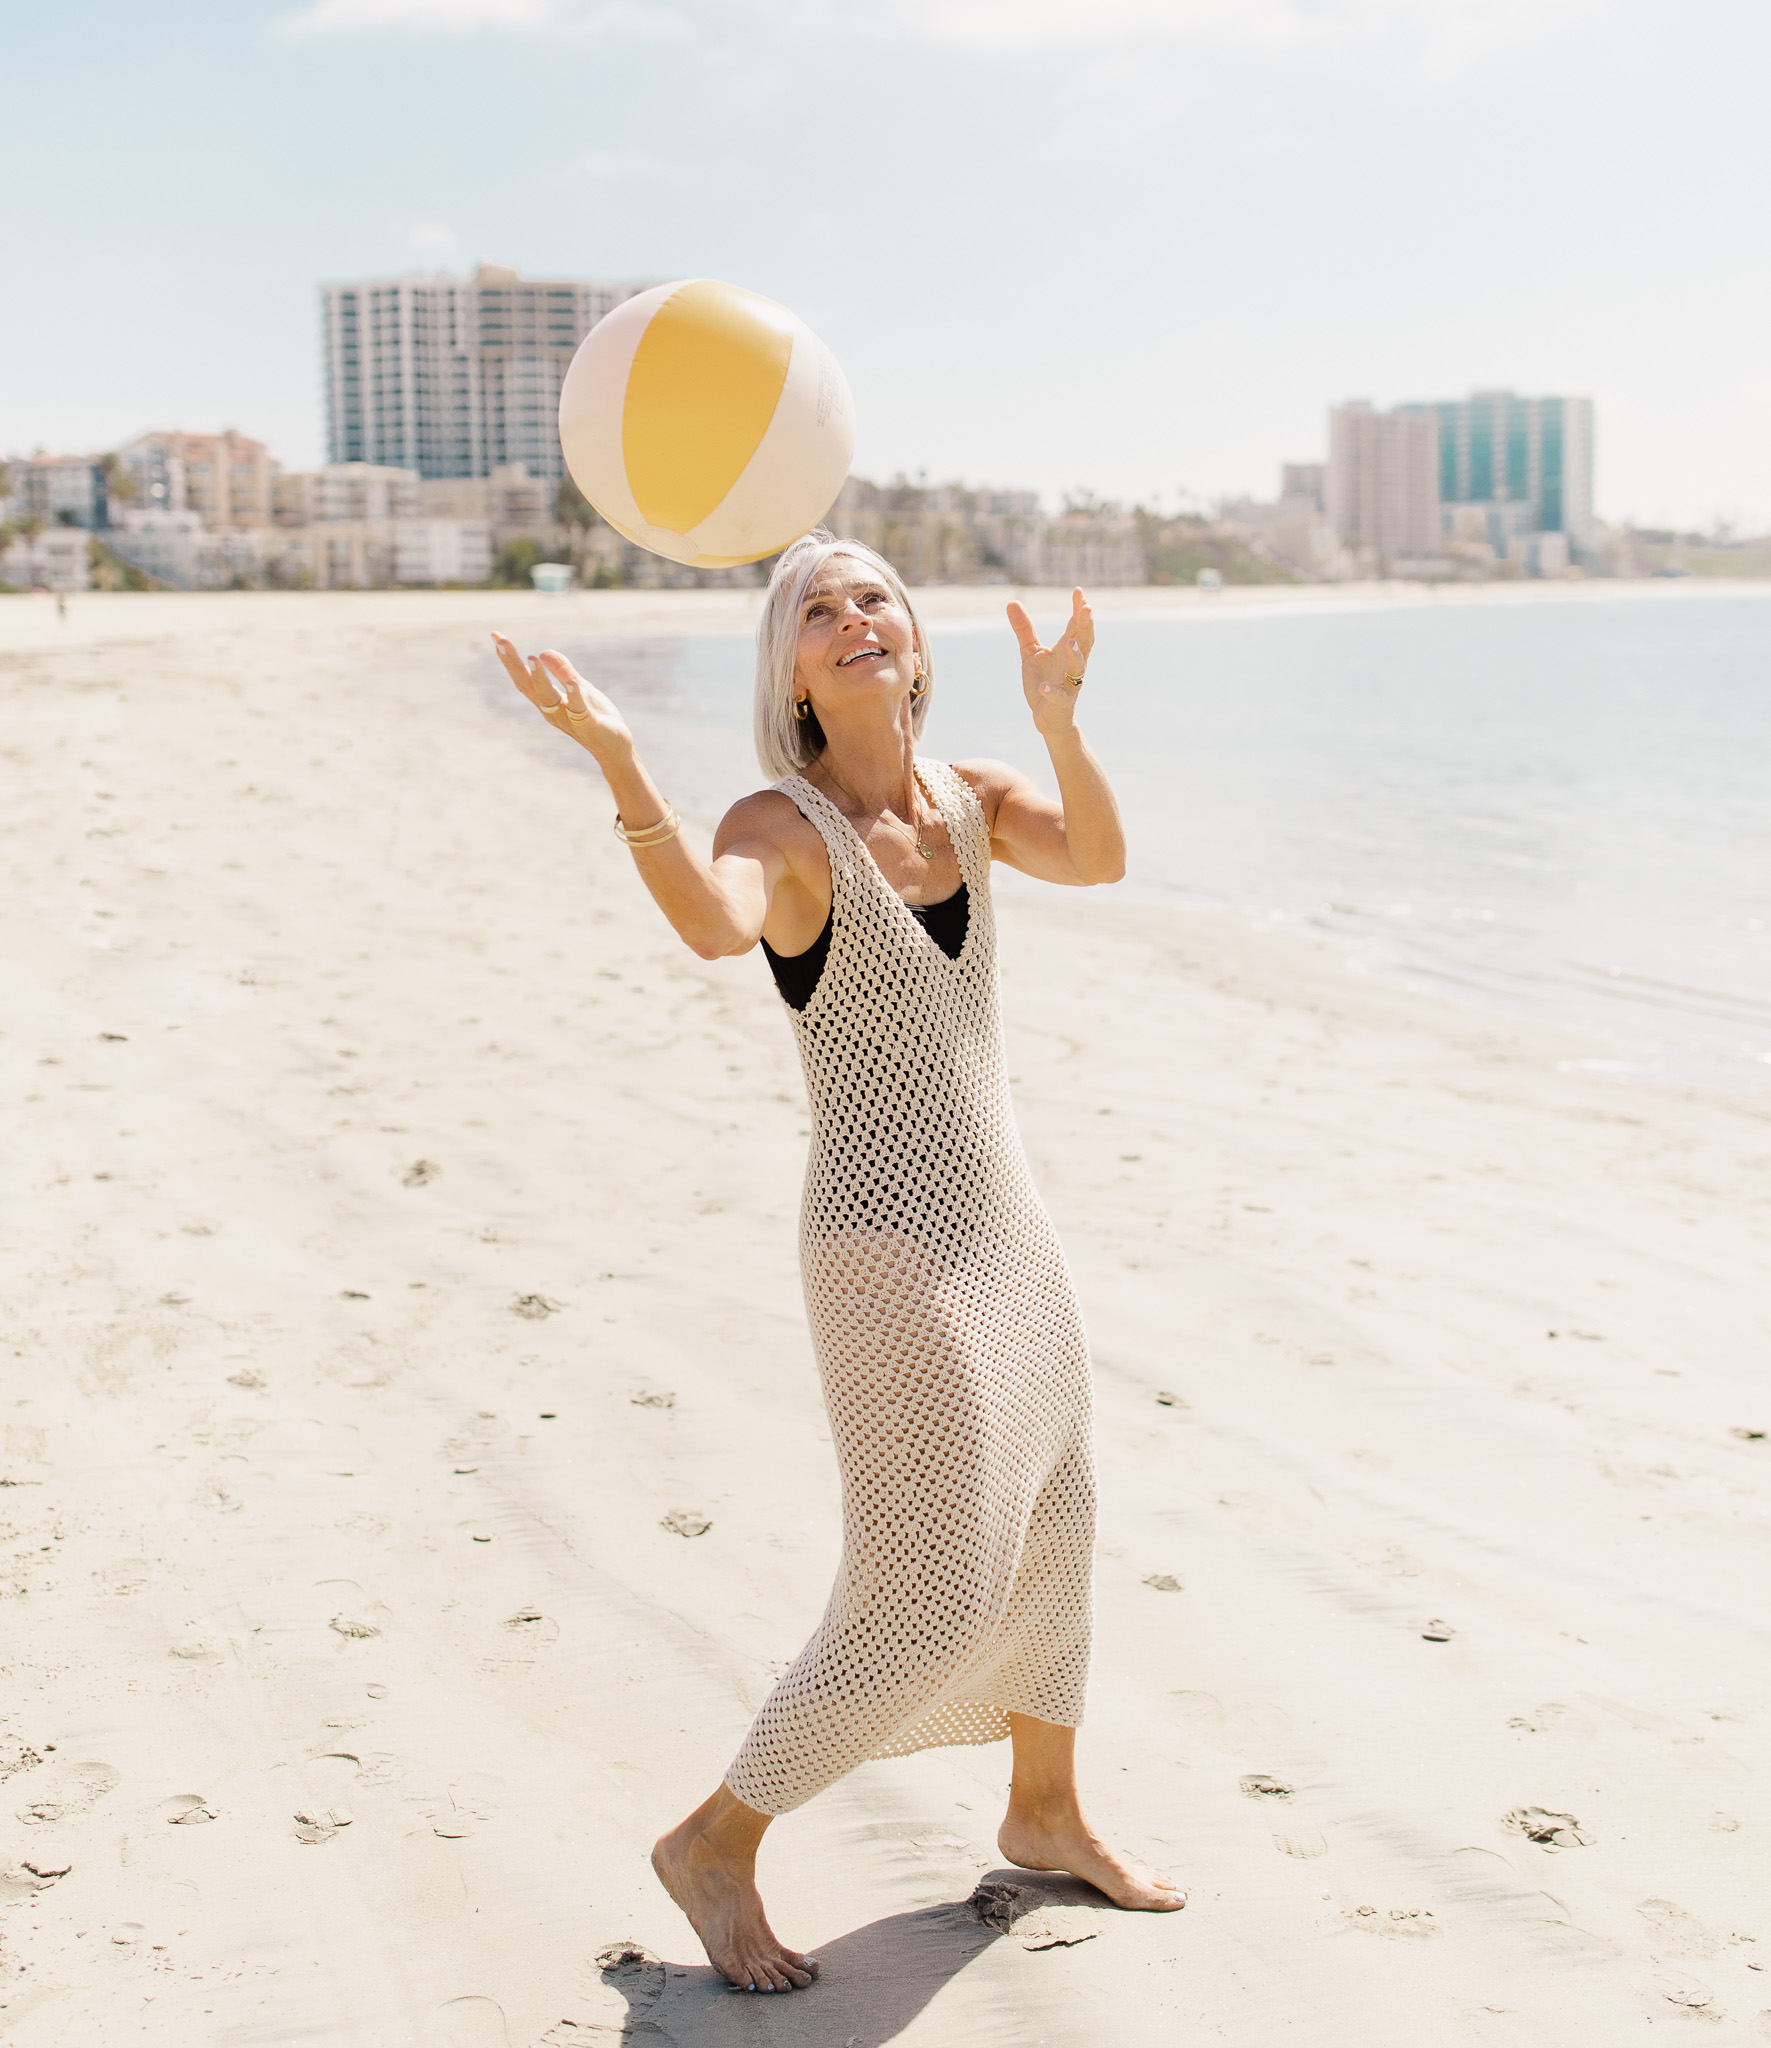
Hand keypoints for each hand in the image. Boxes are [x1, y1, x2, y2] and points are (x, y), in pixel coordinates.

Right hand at [491, 634, 633, 764]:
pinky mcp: (589, 726)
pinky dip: (575, 697)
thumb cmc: (595, 717)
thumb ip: (563, 671)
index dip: (509, 659)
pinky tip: (572, 683)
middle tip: (501, 643)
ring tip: (533, 658)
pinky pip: (579, 711)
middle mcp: (552, 711)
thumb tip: (543, 652)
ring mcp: (569, 719)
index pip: (523, 678)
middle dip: (513, 665)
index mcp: (547, 701)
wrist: (614, 748)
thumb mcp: (579, 687)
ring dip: (540, 679)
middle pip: (528, 687)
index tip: (496, 636)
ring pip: (549, 699)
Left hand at [1005, 588, 1093, 739]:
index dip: (1079, 610)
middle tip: (1087, 609)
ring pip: (1079, 667)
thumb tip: (1011, 602)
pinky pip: (1059, 696)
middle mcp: (1072, 663)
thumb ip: (1024, 629)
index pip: (1076, 626)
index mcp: (1067, 649)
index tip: (1078, 592)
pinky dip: (1052, 691)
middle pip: (1085, 642)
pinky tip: (1044, 687)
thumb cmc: (1044, 680)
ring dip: (1075, 655)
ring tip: (1068, 642)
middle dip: (1087, 626)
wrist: (1047, 716)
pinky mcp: (1062, 702)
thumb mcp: (1031, 652)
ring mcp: (1070, 683)